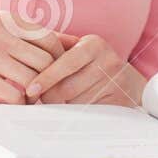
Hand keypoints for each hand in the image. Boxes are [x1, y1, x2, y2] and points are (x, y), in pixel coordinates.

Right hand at [0, 12, 64, 102]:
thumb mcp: (7, 39)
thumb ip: (39, 39)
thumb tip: (78, 42)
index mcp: (6, 19)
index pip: (48, 39)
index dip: (59, 59)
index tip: (59, 74)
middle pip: (43, 60)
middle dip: (50, 79)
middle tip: (50, 91)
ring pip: (32, 79)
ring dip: (37, 94)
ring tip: (36, 99)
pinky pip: (16, 95)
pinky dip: (22, 104)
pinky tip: (19, 103)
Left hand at [25, 33, 143, 105]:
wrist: (130, 82)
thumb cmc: (95, 63)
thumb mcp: (79, 47)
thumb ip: (56, 44)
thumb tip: (26, 42)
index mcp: (94, 44)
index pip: (65, 63)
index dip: (46, 77)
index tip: (30, 90)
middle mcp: (107, 61)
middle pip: (67, 87)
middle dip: (51, 96)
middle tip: (43, 98)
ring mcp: (115, 82)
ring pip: (75, 103)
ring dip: (64, 106)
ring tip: (64, 100)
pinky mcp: (119, 102)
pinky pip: (88, 113)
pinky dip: (77, 114)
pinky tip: (76, 109)